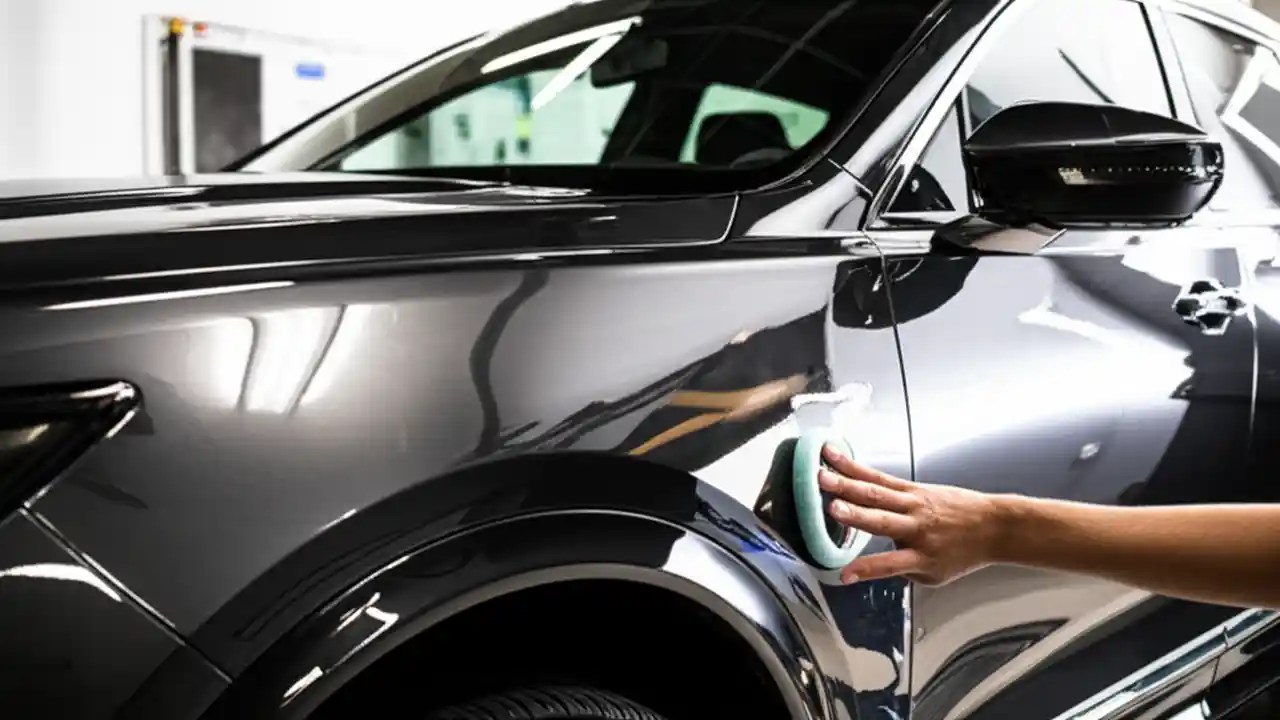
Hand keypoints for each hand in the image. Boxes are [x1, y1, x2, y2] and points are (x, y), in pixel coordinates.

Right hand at [818, 444, 1006, 585]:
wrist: (992, 525)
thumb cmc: (963, 553)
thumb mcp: (935, 575)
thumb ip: (904, 570)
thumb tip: (875, 564)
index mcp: (922, 556)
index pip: (891, 565)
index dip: (867, 570)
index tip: (843, 575)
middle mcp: (916, 528)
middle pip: (881, 520)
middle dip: (854, 514)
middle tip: (829, 507)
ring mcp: (913, 504)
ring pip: (876, 493)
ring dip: (847, 483)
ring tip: (821, 475)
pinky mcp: (911, 487)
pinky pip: (879, 477)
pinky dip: (854, 467)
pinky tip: (834, 457)